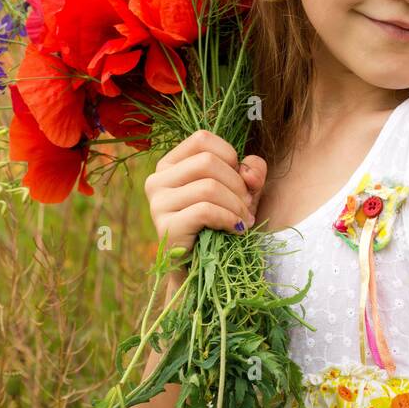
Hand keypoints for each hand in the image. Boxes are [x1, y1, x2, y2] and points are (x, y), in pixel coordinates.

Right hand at [143, 129, 267, 257]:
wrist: (204, 268)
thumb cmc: (221, 222)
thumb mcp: (240, 190)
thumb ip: (251, 170)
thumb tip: (250, 171)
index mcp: (170, 164)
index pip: (202, 139)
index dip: (230, 155)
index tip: (241, 180)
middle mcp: (157, 179)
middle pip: (207, 162)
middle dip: (237, 184)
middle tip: (248, 205)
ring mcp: (157, 203)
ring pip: (208, 187)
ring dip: (236, 205)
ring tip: (245, 220)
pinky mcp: (165, 227)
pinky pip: (205, 211)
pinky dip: (228, 218)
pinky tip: (236, 229)